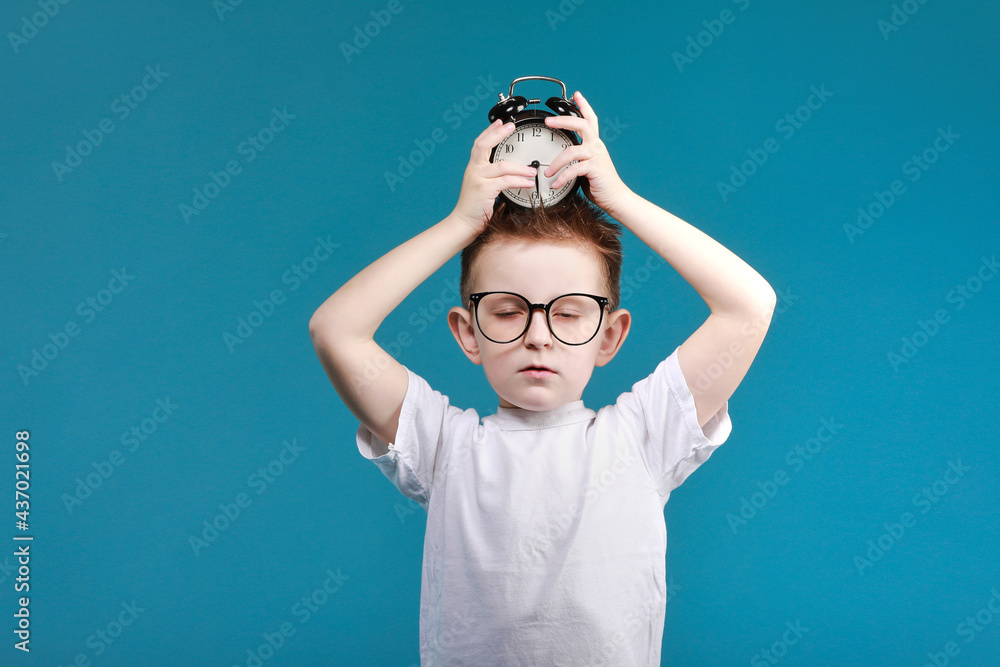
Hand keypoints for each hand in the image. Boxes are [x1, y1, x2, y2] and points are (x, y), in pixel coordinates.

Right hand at [451, 120, 537, 234]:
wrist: (464, 223)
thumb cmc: (475, 208)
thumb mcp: (482, 187)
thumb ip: (493, 177)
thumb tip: (512, 172)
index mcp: (473, 167)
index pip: (480, 143)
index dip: (490, 131)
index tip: (500, 122)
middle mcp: (474, 170)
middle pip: (484, 145)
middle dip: (498, 134)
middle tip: (511, 126)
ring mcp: (477, 179)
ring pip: (502, 166)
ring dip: (520, 167)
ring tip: (532, 170)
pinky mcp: (484, 189)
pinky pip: (505, 181)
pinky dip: (519, 180)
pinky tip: (528, 182)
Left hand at [543, 91, 630, 214]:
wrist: (615, 197)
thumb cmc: (600, 183)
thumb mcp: (587, 166)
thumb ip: (577, 159)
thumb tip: (560, 159)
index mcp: (595, 144)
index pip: (591, 119)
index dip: (584, 106)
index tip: (576, 95)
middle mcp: (596, 147)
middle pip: (581, 124)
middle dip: (563, 120)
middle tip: (548, 120)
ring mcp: (596, 157)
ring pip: (572, 151)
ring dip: (556, 162)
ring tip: (547, 171)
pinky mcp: (595, 169)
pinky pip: (574, 170)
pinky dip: (562, 177)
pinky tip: (555, 184)